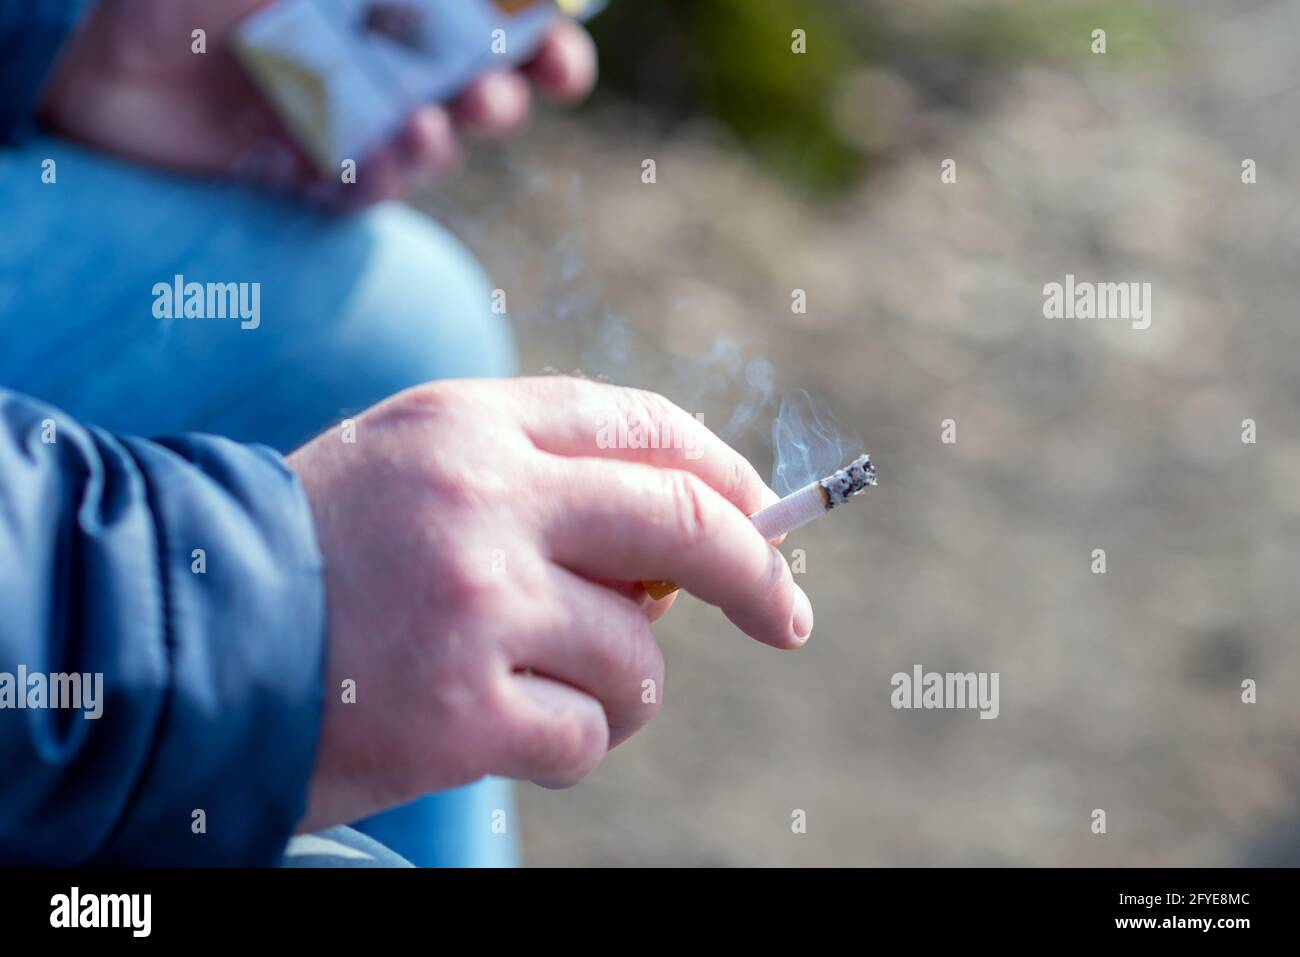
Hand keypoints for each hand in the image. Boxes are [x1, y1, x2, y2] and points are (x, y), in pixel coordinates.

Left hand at [39, 0, 595, 203]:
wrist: (84, 40)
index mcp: (383, 6)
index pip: (485, 23)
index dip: (538, 39)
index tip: (564, 47)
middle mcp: (371, 59)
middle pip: (475, 86)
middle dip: (510, 93)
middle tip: (511, 91)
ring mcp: (339, 119)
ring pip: (428, 145)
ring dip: (449, 138)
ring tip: (438, 120)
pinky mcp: (299, 173)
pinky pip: (362, 191)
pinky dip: (386, 178)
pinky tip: (386, 152)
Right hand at [290, 377, 812, 830]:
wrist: (180, 632)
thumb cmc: (313, 550)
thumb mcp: (414, 468)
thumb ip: (538, 479)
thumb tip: (674, 556)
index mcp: (471, 425)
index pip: (640, 427)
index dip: (720, 469)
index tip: (759, 512)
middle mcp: (485, 500)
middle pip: (680, 521)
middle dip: (756, 571)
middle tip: (788, 615)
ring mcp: (478, 604)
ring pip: (639, 655)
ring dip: (620, 687)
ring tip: (546, 690)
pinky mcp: (464, 710)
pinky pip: (588, 735)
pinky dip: (568, 744)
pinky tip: (500, 733)